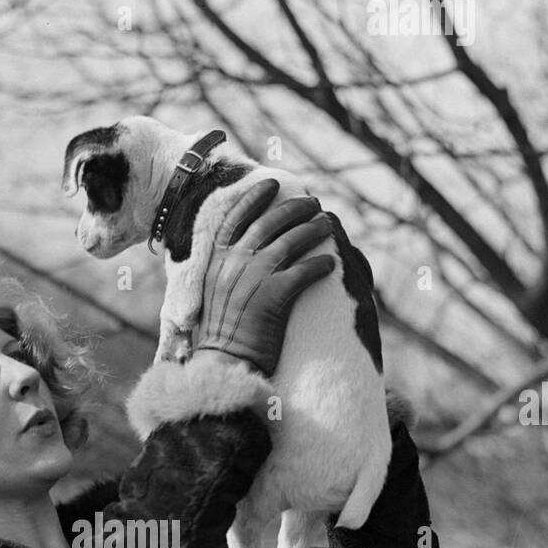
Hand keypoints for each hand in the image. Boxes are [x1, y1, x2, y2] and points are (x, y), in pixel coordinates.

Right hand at [193, 179, 336, 378]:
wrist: (223, 364)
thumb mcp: (217, 294)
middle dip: (294, 208)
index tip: (272, 183)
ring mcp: (252, 279)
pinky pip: (302, 273)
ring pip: (289, 242)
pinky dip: (319, 266)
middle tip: (313, 203)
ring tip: (328, 225)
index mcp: (217, 261)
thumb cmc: (223, 334)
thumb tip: (250, 254)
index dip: (255, 197)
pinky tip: (331, 264)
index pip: (236, 217)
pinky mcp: (272, 298)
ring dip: (313, 230)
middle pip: (269, 223)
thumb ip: (228, 271)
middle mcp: (233, 264)